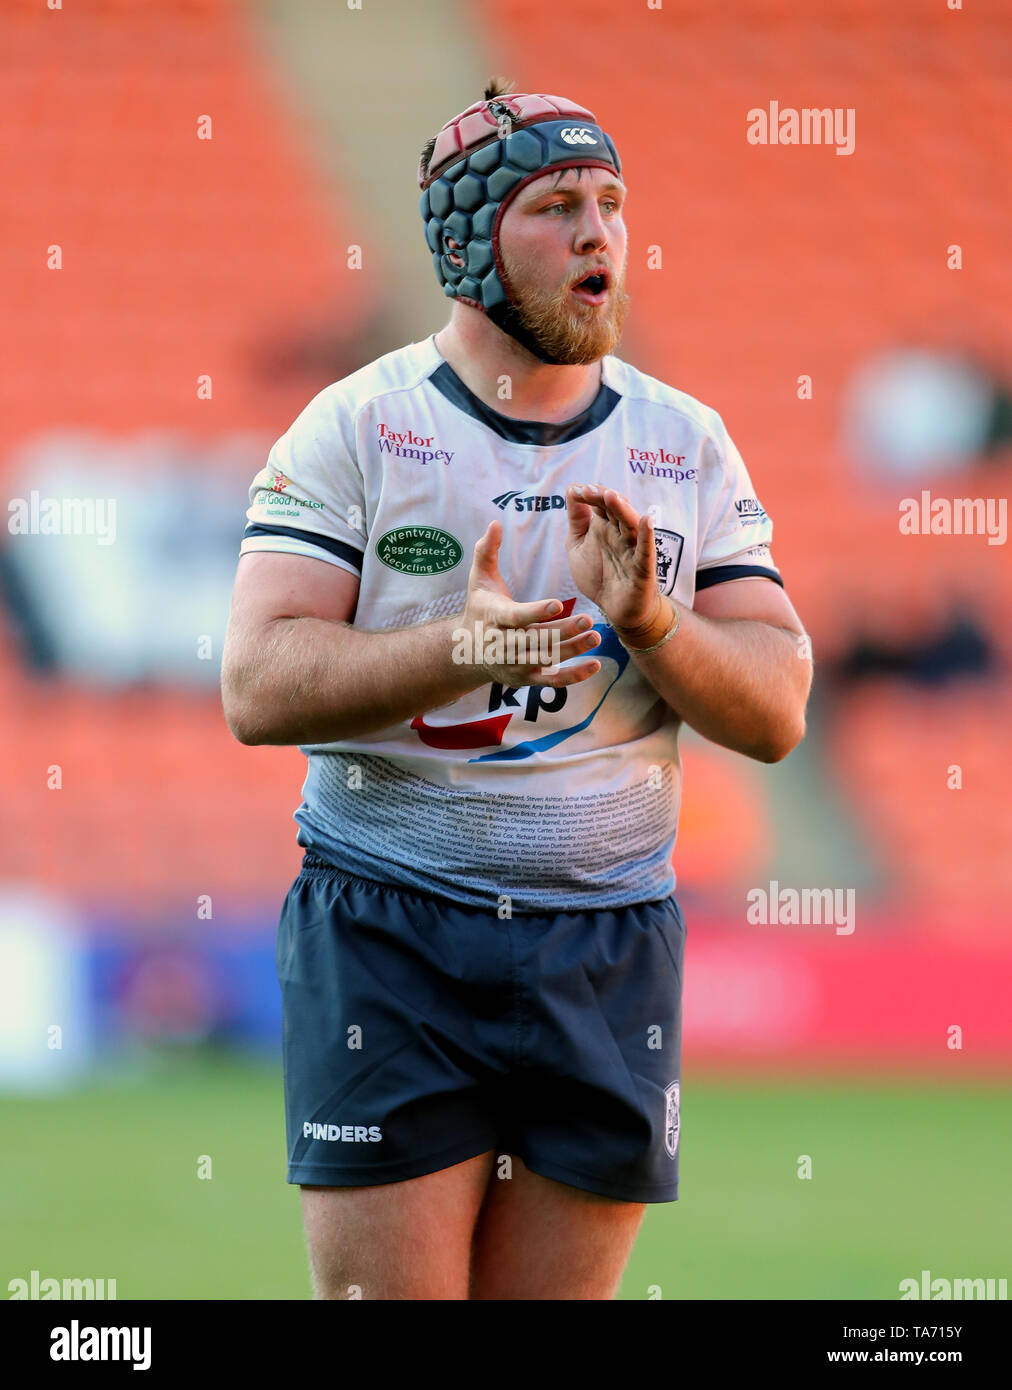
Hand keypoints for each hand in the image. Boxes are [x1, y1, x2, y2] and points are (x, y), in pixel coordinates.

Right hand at [460, 520, 601, 686]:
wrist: (465, 652)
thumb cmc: (479, 609)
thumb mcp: (478, 580)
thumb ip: (487, 551)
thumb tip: (495, 522)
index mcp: (493, 618)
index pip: (516, 617)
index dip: (537, 612)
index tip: (559, 604)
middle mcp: (503, 645)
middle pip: (536, 639)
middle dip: (564, 631)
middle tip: (590, 619)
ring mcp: (515, 664)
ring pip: (546, 659)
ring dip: (573, 650)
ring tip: (596, 636)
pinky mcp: (526, 679)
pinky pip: (552, 681)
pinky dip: (574, 677)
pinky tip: (595, 665)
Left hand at [565, 484, 660, 629]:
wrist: (614, 609)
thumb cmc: (598, 575)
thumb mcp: (577, 545)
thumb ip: (576, 519)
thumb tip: (572, 489)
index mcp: (605, 526)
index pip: (600, 503)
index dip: (590, 494)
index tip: (576, 491)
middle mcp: (620, 534)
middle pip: (615, 509)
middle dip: (603, 497)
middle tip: (589, 490)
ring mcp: (632, 549)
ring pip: (630, 524)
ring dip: (622, 509)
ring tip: (611, 496)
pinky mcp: (642, 568)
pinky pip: (646, 550)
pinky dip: (647, 536)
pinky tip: (647, 520)